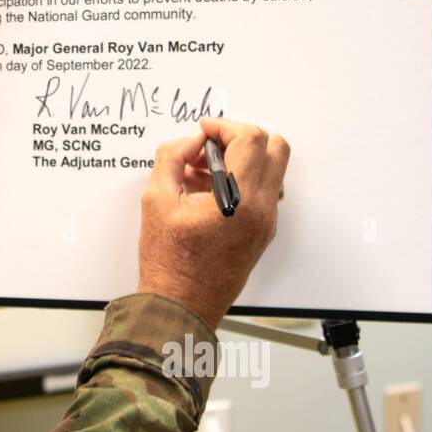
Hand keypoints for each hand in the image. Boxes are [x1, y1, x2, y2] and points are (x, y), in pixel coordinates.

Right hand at [136, 117, 289, 329]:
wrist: (180, 305)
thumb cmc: (169, 262)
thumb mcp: (156, 200)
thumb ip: (172, 158)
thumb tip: (190, 139)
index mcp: (239, 199)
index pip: (251, 139)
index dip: (225, 125)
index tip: (203, 130)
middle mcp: (262, 209)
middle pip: (275, 148)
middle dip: (241, 137)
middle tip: (209, 146)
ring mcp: (266, 222)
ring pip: (271, 169)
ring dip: (241, 159)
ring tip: (200, 172)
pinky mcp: (263, 232)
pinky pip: (262, 192)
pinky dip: (241, 180)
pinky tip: (205, 192)